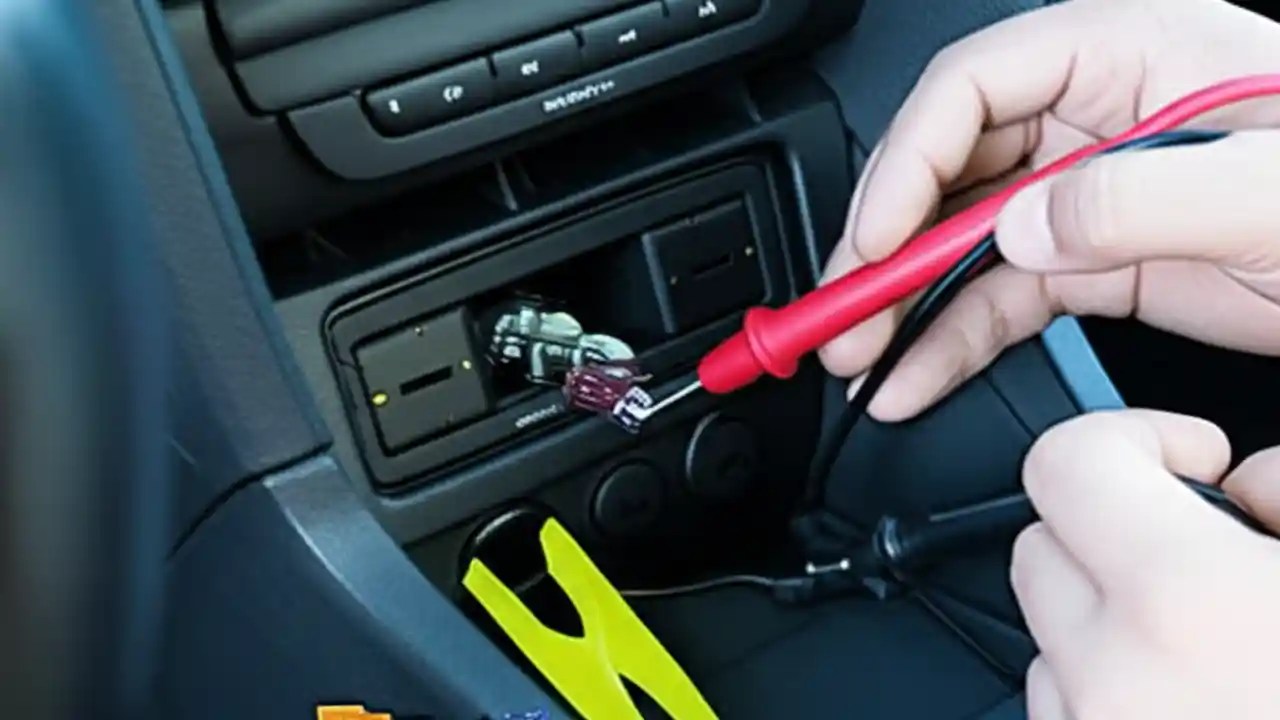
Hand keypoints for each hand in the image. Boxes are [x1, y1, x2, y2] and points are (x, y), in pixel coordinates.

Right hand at [818, 0, 1279, 419]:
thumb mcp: (1272, 193)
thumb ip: (1146, 195)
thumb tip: (1027, 223)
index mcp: (1131, 56)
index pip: (976, 85)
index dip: (909, 160)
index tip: (877, 237)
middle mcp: (1095, 120)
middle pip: (949, 166)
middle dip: (883, 244)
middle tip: (841, 310)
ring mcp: (1090, 197)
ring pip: (961, 242)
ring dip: (903, 304)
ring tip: (860, 357)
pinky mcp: (1098, 264)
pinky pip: (999, 297)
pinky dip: (950, 340)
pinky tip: (915, 374)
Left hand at [1013, 409, 1279, 718]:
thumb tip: (1246, 481)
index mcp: (1179, 598)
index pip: (1066, 459)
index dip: (1130, 437)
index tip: (1186, 456)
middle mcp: (1107, 677)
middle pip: (1040, 547)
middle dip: (1114, 534)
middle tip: (1207, 558)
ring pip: (1047, 638)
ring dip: (1108, 625)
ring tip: (1215, 650)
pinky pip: (1064, 709)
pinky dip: (1111, 692)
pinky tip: (1195, 701)